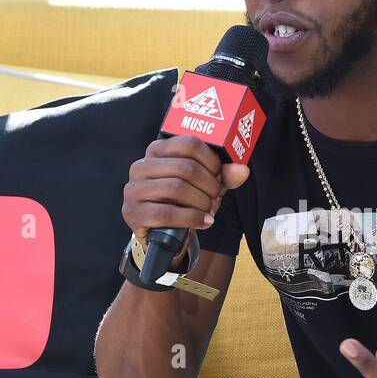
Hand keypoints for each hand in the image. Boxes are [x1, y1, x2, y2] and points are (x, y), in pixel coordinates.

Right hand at [124, 134, 248, 251]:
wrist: (164, 233)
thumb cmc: (184, 202)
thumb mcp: (206, 185)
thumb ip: (224, 175)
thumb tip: (242, 170)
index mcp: (157, 150)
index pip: (189, 144)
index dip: (211, 160)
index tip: (219, 175)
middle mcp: (141, 166)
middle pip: (186, 167)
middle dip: (209, 185)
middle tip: (216, 197)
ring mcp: (134, 189)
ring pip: (176, 188)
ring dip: (201, 202)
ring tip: (209, 210)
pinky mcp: (133, 213)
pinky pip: (166, 213)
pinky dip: (191, 218)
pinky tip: (203, 222)